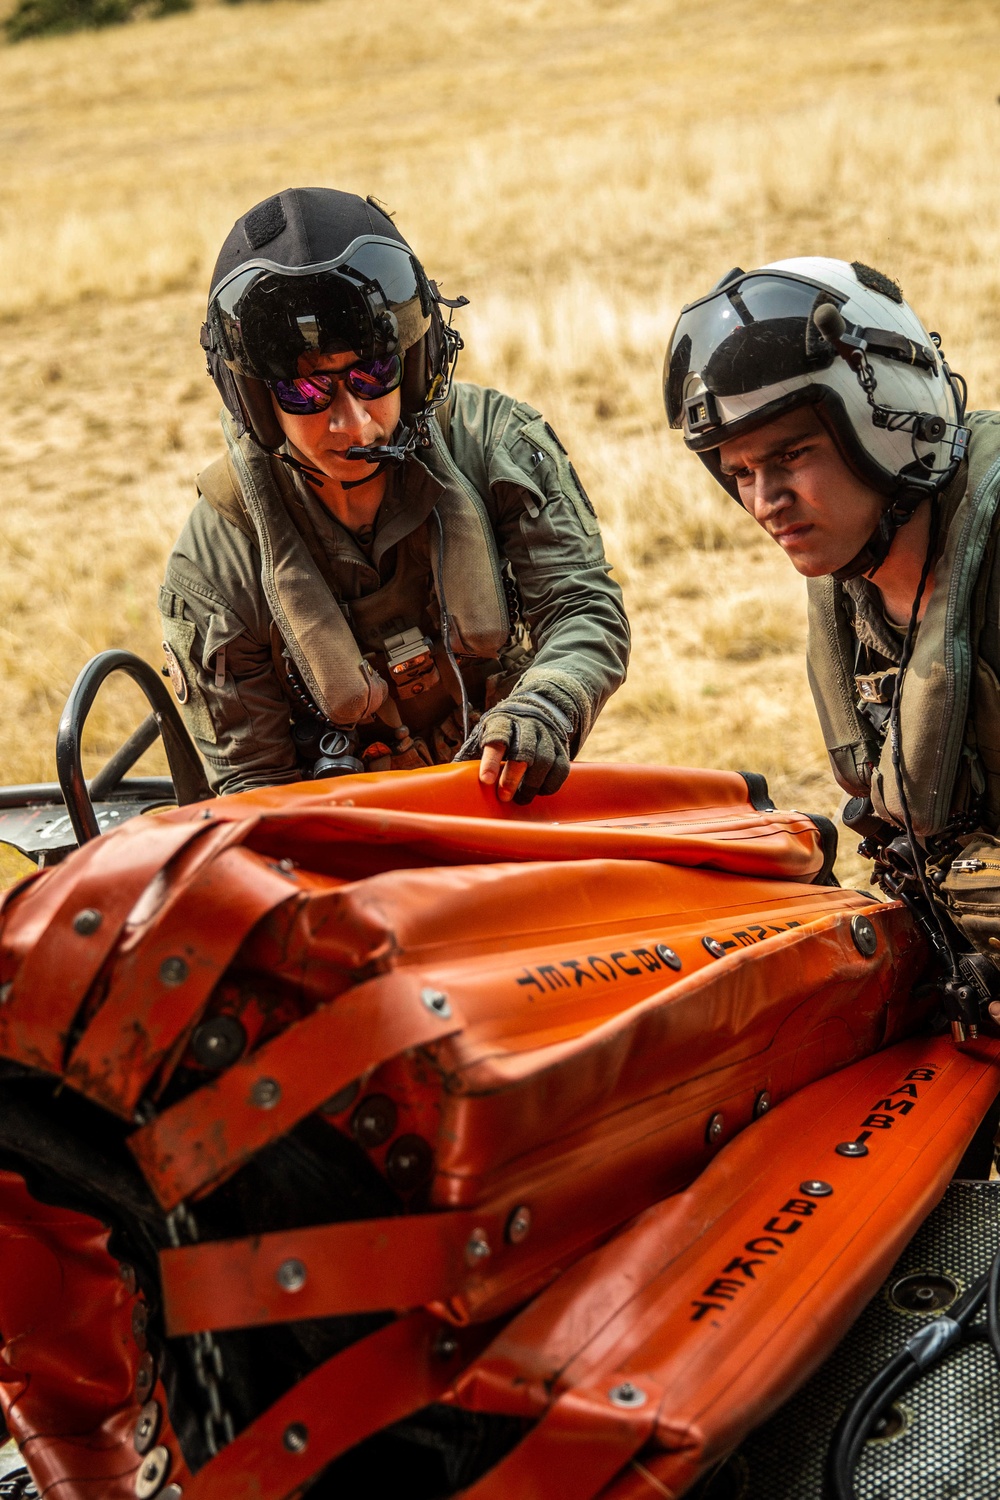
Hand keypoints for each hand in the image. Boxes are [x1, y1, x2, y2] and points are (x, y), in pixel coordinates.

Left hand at [453, 683, 577, 802]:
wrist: (536, 708)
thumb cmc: (503, 729)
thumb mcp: (485, 733)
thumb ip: (471, 753)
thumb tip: (449, 774)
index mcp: (502, 723)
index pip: (497, 740)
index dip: (491, 761)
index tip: (486, 780)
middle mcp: (527, 727)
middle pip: (523, 753)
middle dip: (513, 777)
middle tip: (504, 797)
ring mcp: (546, 736)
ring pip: (544, 761)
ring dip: (532, 785)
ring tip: (521, 799)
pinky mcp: (561, 747)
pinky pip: (560, 769)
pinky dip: (550, 784)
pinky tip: (539, 791)